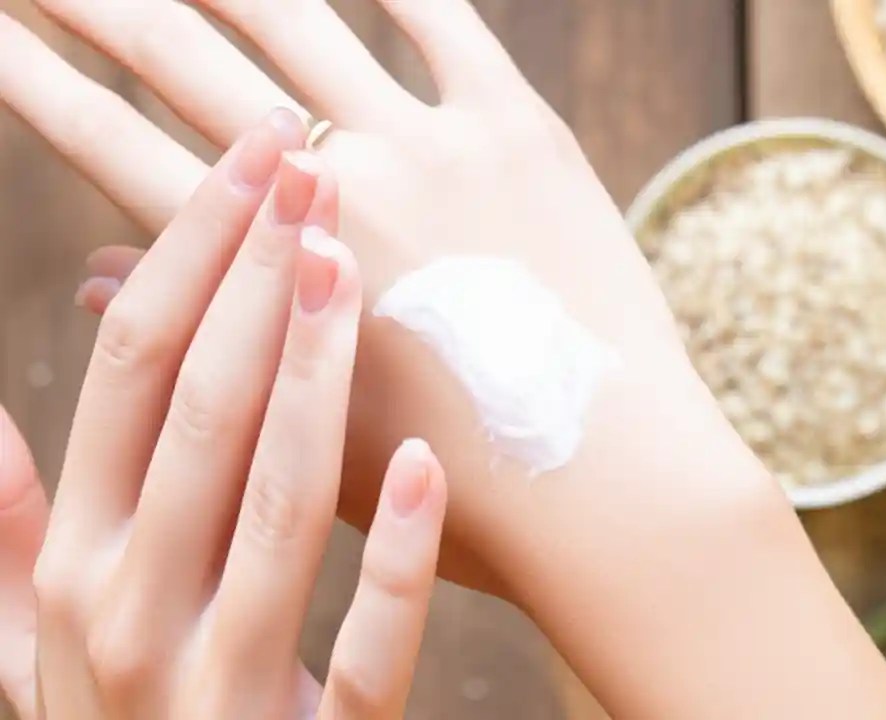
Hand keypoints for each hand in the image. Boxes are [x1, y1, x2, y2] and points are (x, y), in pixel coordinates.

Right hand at [0, 0, 699, 599]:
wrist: (614, 490)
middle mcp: (339, 189)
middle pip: (179, 62)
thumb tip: (104, 270)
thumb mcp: (313, 442)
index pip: (114, 153)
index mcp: (272, 275)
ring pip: (295, 19)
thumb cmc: (461, 497)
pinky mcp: (524, 134)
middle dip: (93, 8)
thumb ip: (213, 351)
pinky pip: (444, 22)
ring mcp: (434, 148)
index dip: (36, 91)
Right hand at [3, 115, 448, 717]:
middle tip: (310, 170)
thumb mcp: (28, 644)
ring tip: (352, 268)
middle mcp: (135, 616)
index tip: (249, 166)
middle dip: (257, 282)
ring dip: (317, 380)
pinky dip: (400, 559)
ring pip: (278, 508)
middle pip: (202, 413)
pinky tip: (433, 465)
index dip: (189, 257)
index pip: (128, 376)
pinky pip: (368, 650)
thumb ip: (11, 538)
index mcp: (80, 567)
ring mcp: (223, 686)